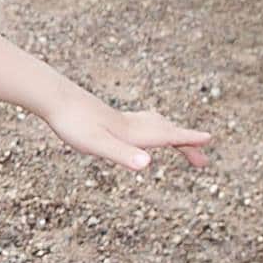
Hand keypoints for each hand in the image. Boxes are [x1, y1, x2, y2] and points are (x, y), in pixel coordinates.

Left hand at [43, 91, 210, 170]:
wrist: (52, 98)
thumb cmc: (72, 123)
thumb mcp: (96, 144)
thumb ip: (123, 154)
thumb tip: (147, 164)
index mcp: (132, 132)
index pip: (167, 135)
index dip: (188, 138)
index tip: (210, 138)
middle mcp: (130, 124)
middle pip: (166, 132)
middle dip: (186, 144)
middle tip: (202, 163)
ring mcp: (118, 120)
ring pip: (152, 125)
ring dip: (170, 134)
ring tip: (179, 143)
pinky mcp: (106, 118)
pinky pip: (136, 124)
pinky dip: (149, 129)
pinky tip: (139, 135)